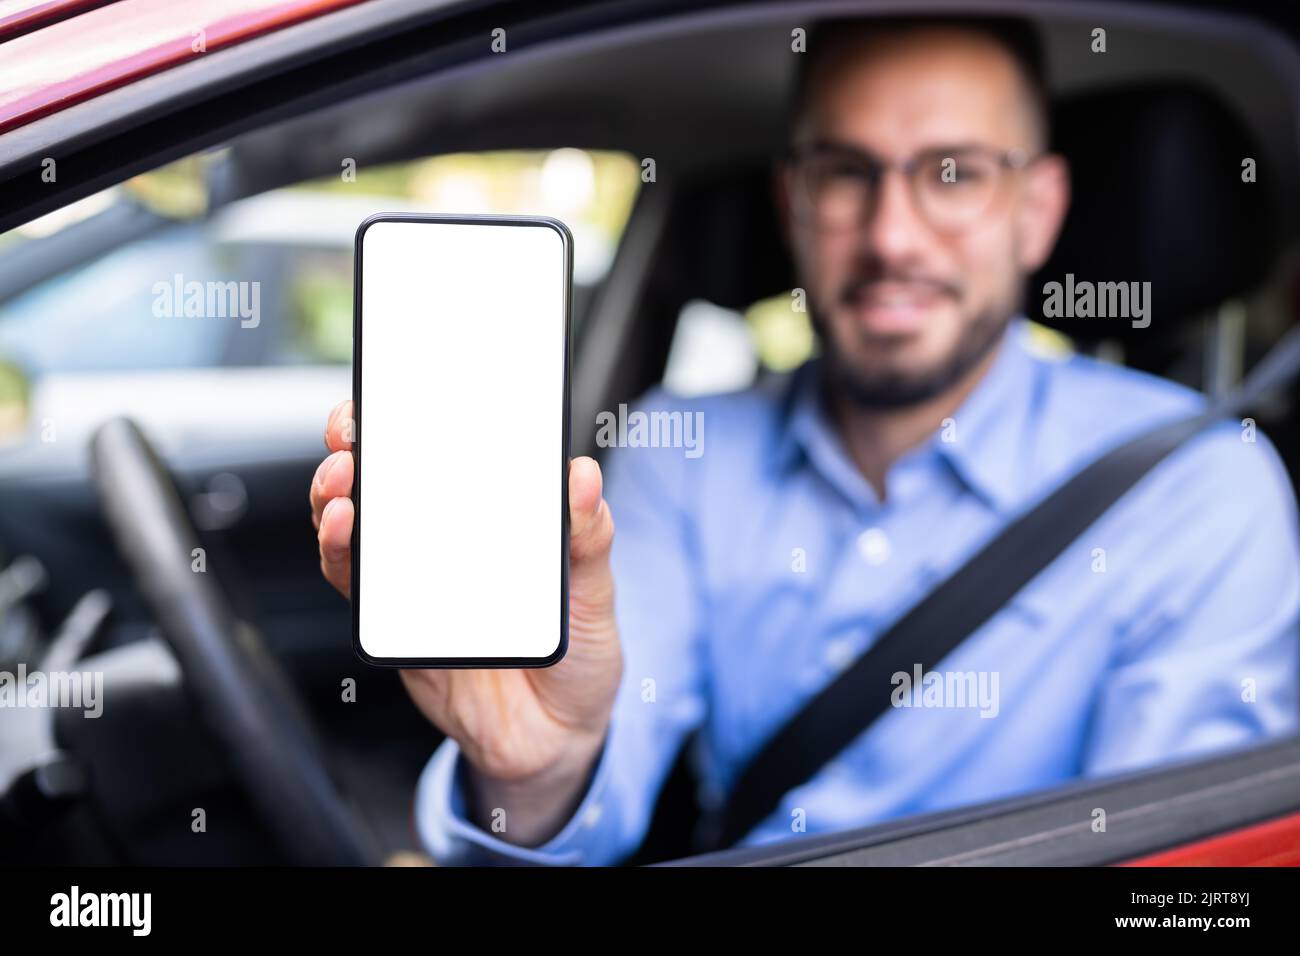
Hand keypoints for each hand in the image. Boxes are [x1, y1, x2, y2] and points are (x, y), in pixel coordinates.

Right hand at [310, 400, 622, 845]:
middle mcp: (445, 543)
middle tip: (353, 433)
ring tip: (343, 481)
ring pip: (357, 526)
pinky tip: (343, 531)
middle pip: (387, 483)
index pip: (444, 458)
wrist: (556, 740)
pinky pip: (355, 585)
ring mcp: (414, 582)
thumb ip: (587, 538)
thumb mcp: (595, 593)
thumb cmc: (579, 656)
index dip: (413, 420)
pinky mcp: (396, 625)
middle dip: (359, 447)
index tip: (397, 393)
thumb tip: (584, 475)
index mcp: (493, 522)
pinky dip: (340, 554)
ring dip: (338, 496)